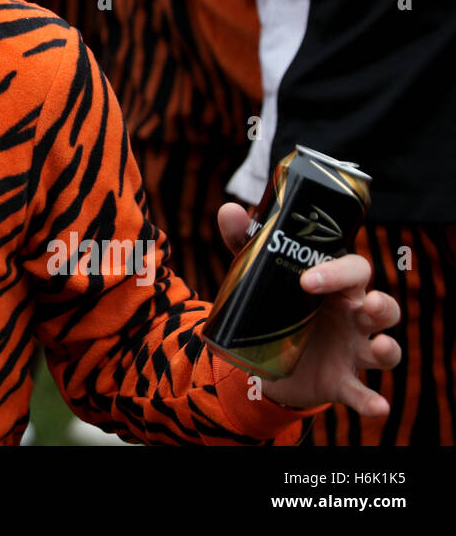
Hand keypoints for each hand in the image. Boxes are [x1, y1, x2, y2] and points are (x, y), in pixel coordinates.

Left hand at [215, 202, 400, 416]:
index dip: (337, 272)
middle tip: (366, 302)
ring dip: (389, 348)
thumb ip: (245, 243)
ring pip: (385, 348)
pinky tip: (377, 408)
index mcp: (337, 287)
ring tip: (383, 347)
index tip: (307, 280)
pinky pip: (363, 392)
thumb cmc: (278, 302)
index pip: (353, 271)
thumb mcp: (261, 274)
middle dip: (381, 305)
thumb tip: (229, 210)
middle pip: (384, 307)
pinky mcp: (343, 381)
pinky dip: (371, 401)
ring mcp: (353, 350)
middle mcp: (354, 317)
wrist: (269, 356)